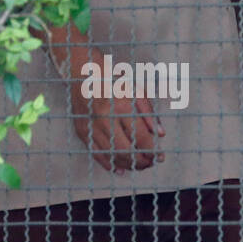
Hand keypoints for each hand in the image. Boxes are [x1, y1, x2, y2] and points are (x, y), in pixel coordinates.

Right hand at [66, 49, 165, 172]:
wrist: (82, 72)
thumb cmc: (112, 80)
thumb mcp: (135, 90)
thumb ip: (149, 112)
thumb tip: (160, 134)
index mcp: (121, 106)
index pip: (140, 136)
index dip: (152, 150)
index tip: (160, 156)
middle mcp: (104, 118)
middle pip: (126, 149)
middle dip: (141, 161)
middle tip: (150, 164)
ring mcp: (91, 126)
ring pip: (111, 154)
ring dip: (127, 164)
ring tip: (138, 166)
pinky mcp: (81, 130)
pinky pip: (96, 153)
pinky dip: (108, 164)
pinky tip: (120, 169)